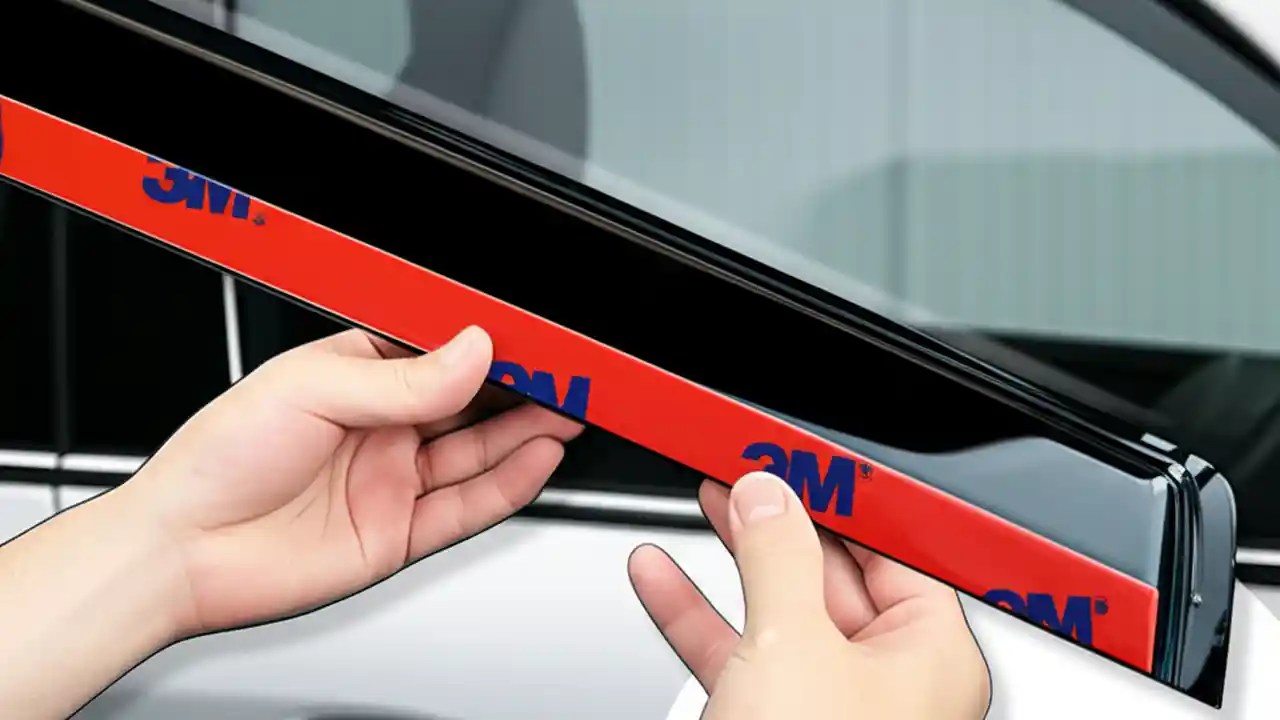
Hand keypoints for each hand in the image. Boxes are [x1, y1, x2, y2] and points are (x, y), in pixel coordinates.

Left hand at [117, 325, 581, 637]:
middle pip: (469, 403)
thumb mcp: (311, 391)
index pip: (440, 353)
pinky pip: (466, 505)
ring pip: (477, 453)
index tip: (531, 339)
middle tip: (567, 378)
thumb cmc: (217, 460)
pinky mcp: (399, 532)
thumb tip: (471, 351)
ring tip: (566, 413)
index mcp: (356, 375)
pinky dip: (507, 483)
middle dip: (521, 389)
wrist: (182, 553)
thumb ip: (403, 379)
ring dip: (525, 433)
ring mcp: (392, 481)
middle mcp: (380, 427)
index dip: (489, 346)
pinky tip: (535, 458)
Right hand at [629, 472, 990, 718]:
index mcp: (929, 655)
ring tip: (703, 497)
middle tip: (744, 465)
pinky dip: (696, 612)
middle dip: (778, 516)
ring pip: (777, 610)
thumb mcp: (791, 645)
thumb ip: (779, 554)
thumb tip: (771, 491)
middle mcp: (887, 683)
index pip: (895, 545)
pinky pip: (736, 653)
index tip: (802, 453)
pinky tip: (660, 574)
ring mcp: (827, 707)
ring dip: (731, 556)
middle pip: (830, 571)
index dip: (844, 493)